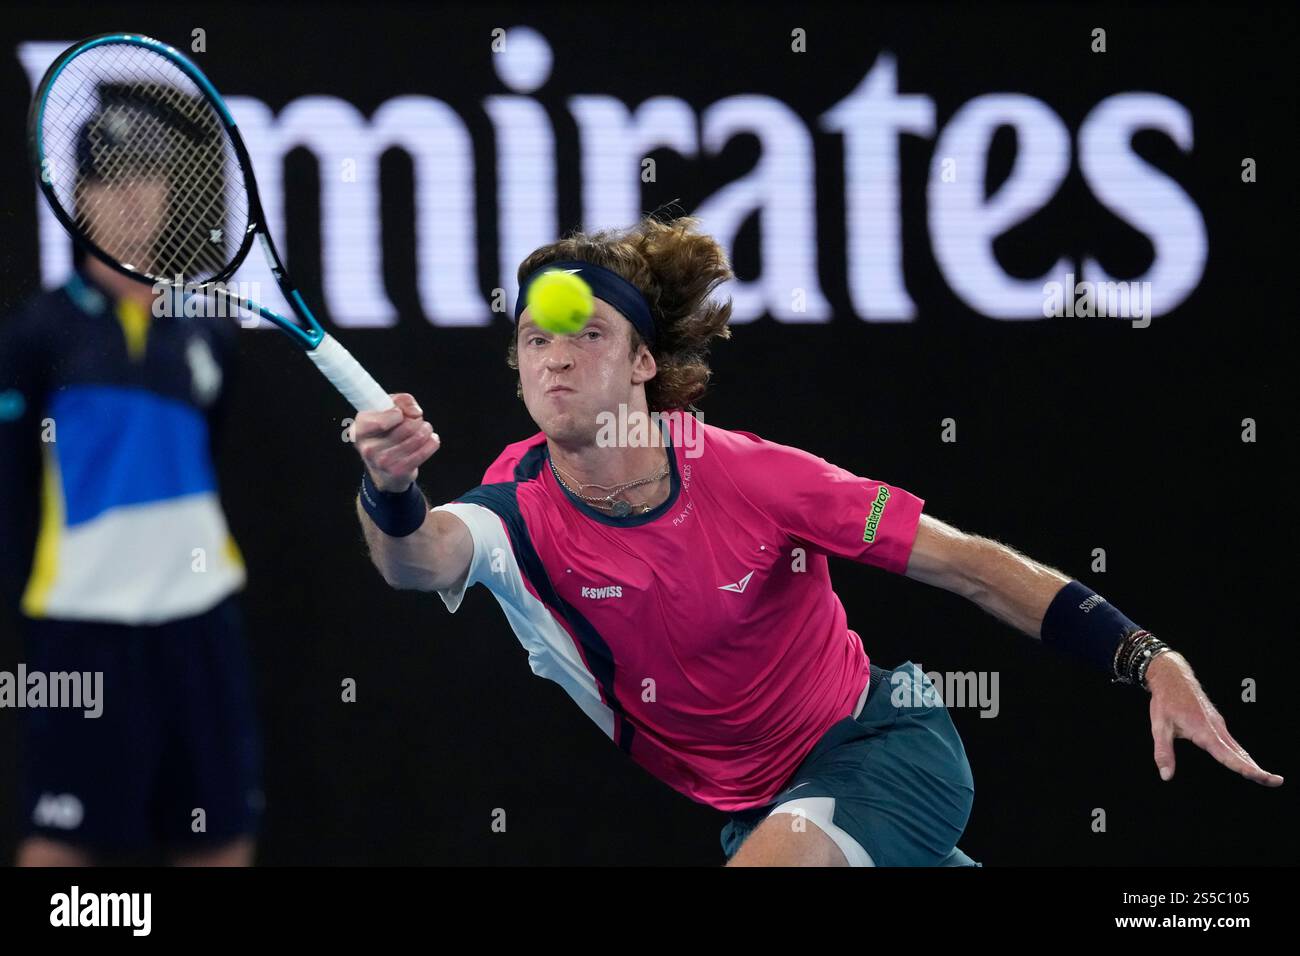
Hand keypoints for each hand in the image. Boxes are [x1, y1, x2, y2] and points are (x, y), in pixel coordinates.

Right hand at [352, 393, 439, 491]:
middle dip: (416, 420)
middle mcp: (368, 448)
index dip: (397, 413)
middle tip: (415, 421)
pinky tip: (429, 439)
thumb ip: (401, 401)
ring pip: (418, 437)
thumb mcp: (386, 411)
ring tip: (423, 429)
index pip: (381, 421)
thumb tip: (415, 412)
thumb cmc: (385, 433)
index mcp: (359, 430)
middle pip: (406, 427)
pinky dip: (432, 441)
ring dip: (426, 429)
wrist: (384, 469)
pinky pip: (426, 450)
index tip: (400, 414)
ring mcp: (383, 462)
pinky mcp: (399, 471)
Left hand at [1146, 652, 1282, 786]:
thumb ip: (1163, 753)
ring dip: (1252, 764)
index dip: (1244, 768)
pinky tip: (1248, 764)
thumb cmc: (1165, 701)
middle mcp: (1216, 728)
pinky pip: (1232, 743)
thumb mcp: (1159, 727)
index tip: (1260, 776)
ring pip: (1238, 748)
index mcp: (1204, 731)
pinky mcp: (1217, 724)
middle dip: (1257, 770)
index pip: (1227, 755)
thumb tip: (1166, 776)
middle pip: (1240, 754)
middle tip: (1276, 782)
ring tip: (1266, 778)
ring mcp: (1219, 725)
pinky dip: (1242, 755)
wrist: (1172, 676)